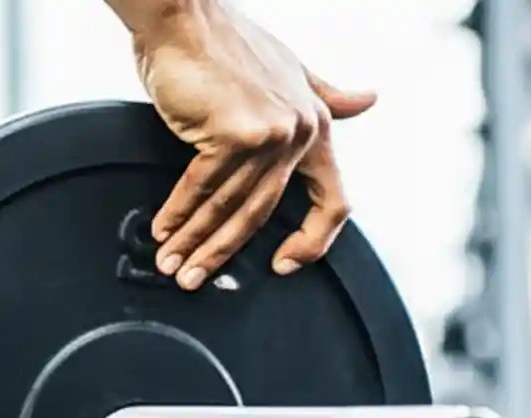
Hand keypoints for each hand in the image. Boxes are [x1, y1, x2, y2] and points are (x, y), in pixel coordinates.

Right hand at [130, 3, 374, 289]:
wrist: (184, 14)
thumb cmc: (225, 41)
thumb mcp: (288, 69)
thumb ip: (325, 95)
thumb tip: (367, 100)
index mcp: (317, 123)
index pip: (333, 198)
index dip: (314, 239)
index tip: (285, 264)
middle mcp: (300, 131)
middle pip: (264, 212)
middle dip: (223, 250)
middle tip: (196, 278)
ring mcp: (270, 133)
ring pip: (229, 205)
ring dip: (195, 240)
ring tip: (171, 263)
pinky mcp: (235, 133)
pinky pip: (201, 187)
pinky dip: (178, 213)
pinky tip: (163, 231)